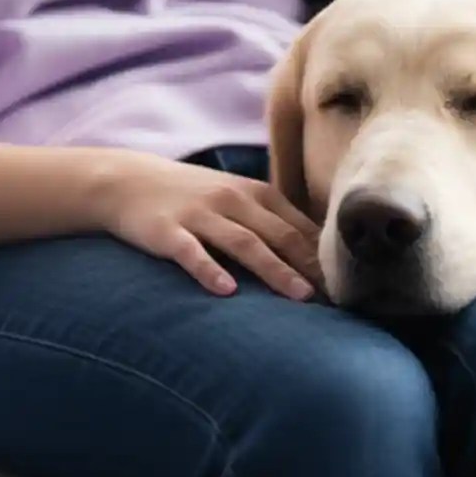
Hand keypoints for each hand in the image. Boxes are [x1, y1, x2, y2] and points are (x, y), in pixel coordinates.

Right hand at [92, 151, 321, 298]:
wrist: (126, 180)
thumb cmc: (193, 196)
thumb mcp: (236, 198)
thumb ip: (273, 220)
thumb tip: (318, 252)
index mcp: (255, 194)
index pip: (299, 227)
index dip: (325, 255)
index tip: (349, 282)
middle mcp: (232, 200)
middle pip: (280, 235)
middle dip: (311, 265)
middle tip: (338, 295)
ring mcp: (199, 214)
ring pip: (244, 243)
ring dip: (276, 270)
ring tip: (301, 297)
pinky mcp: (165, 230)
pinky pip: (190, 253)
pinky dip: (209, 271)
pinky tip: (227, 292)